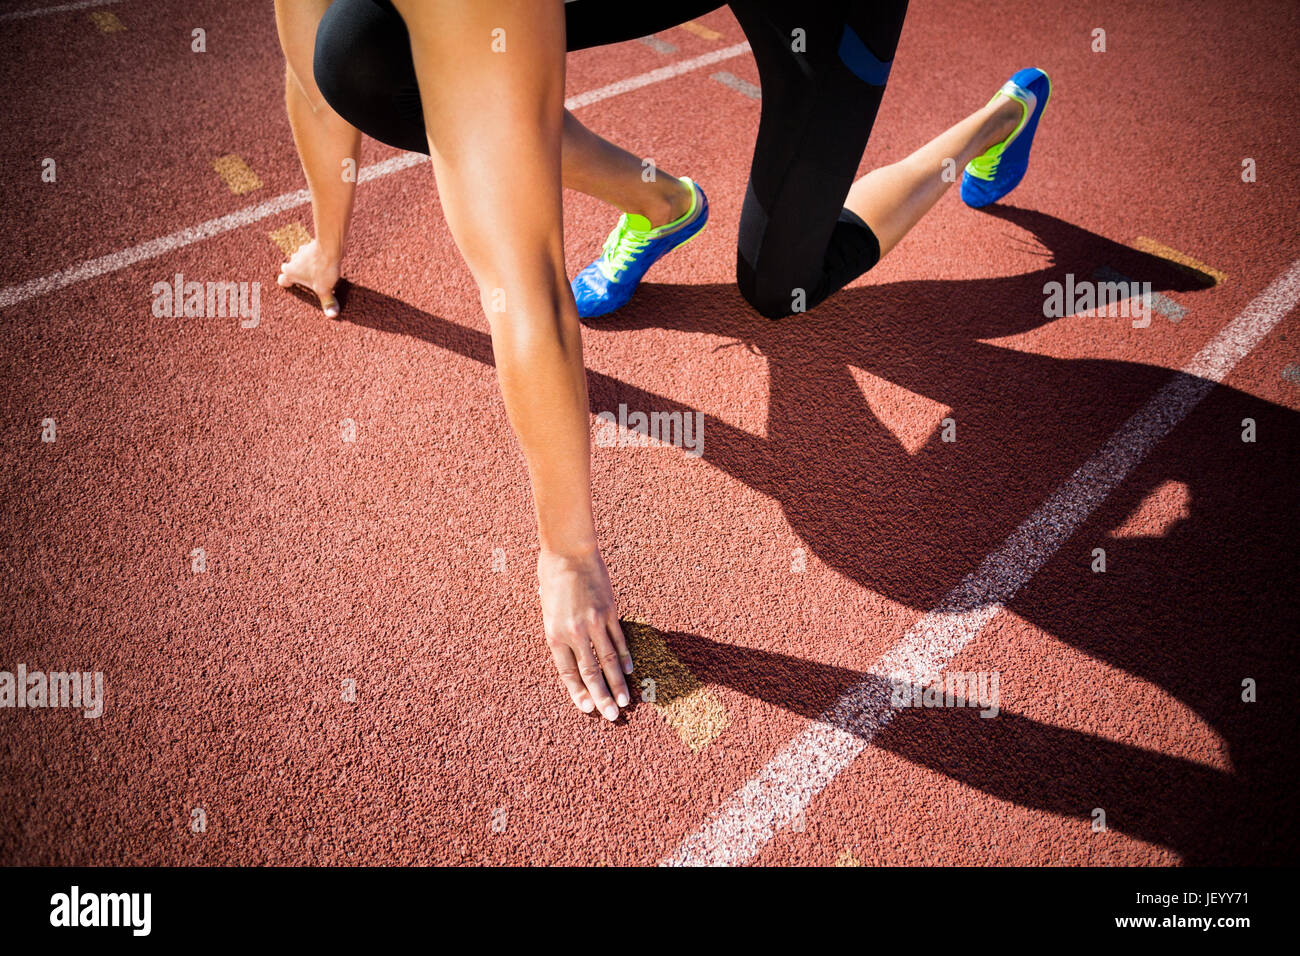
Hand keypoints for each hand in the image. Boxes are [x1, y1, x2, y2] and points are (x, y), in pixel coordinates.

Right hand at [277, 238, 341, 317]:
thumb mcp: (324, 290)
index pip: (282, 280)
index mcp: (291, 272)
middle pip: (290, 268)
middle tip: (306, 280)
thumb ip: (327, 302)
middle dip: (297, 273)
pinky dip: (316, 257)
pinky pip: (311, 252)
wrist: (330, 247)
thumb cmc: (323, 268)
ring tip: (318, 271)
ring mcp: (302, 251)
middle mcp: (293, 261)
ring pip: (300, 258)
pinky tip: (326, 262)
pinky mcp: (312, 245)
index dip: (286, 283)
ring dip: (306, 264)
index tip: (291, 286)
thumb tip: (332, 315)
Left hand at [538, 548, 632, 720]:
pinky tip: (629, 672)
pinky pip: (619, 639)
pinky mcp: (610, 611)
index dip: (579, 692)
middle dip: (602, 697)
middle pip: (591, 672)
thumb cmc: (551, 577)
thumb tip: (567, 645)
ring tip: (625, 701)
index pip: (568, 672)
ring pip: (609, 660)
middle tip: (613, 716)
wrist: (568, 551)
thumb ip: (558, 630)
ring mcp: (595, 622)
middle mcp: (575, 632)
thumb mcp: (546, 607)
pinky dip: (625, 657)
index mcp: (554, 634)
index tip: (588, 709)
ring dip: (617, 683)